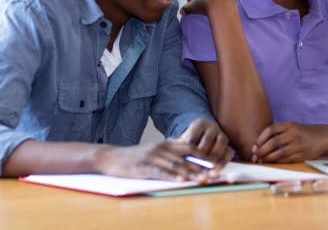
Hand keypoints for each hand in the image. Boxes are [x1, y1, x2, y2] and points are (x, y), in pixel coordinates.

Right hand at [94, 138, 216, 182]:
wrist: (110, 157)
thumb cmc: (134, 157)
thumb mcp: (154, 150)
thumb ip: (169, 150)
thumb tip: (187, 149)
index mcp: (166, 144)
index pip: (190, 149)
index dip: (204, 156)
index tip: (217, 164)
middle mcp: (161, 148)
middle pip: (186, 157)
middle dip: (202, 166)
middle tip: (216, 174)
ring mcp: (152, 157)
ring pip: (176, 165)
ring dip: (191, 173)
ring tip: (203, 179)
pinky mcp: (143, 166)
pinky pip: (160, 172)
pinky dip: (172, 177)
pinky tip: (181, 181)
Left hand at [177, 118, 232, 171]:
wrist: (200, 142)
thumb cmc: (188, 144)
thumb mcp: (182, 143)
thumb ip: (180, 148)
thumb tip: (175, 157)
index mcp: (199, 124)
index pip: (193, 136)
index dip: (189, 148)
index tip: (186, 158)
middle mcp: (212, 127)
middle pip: (207, 140)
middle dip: (202, 154)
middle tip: (197, 165)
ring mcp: (222, 135)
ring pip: (221, 144)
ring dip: (214, 158)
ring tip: (207, 169)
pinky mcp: (228, 145)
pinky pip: (229, 152)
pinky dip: (223, 161)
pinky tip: (216, 170)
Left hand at [251, 123, 327, 162]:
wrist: (322, 136)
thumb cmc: (303, 132)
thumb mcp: (292, 126)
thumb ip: (278, 132)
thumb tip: (260, 144)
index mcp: (290, 125)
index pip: (271, 129)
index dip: (260, 138)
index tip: (254, 146)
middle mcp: (294, 134)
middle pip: (273, 142)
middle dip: (261, 150)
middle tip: (254, 156)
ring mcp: (299, 145)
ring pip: (279, 153)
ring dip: (267, 158)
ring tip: (261, 160)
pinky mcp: (302, 155)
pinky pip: (286, 160)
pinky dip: (277, 162)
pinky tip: (271, 162)